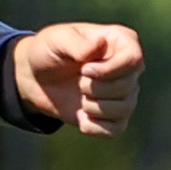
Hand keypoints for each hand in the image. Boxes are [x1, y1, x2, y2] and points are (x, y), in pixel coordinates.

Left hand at [11, 23, 146, 136]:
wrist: (36, 77)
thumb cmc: (49, 51)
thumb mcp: (57, 40)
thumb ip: (77, 43)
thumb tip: (99, 47)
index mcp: (121, 41)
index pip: (134, 59)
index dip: (110, 70)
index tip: (84, 70)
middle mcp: (128, 67)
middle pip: (127, 86)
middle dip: (95, 88)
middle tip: (78, 81)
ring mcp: (125, 93)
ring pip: (124, 109)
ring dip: (94, 106)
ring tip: (80, 97)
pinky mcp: (114, 116)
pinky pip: (116, 129)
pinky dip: (94, 127)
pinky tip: (81, 116)